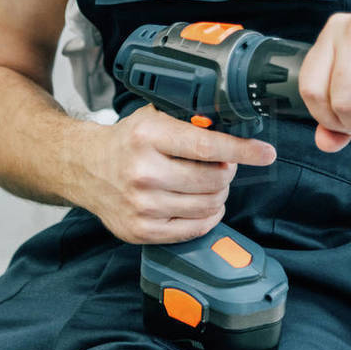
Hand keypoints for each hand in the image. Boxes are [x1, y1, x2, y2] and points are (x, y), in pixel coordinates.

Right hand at [78, 103, 276, 244]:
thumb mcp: (154, 118)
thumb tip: (233, 129)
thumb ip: (190, 122)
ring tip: (210, 183)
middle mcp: (143, 172)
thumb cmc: (126, 141)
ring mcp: (141, 206)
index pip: (208, 146)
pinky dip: (208, 216)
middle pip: (213, 180)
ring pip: (208, 206)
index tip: (266, 153)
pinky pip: (193, 229)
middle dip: (228, 171)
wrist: (84, 167)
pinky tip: (204, 204)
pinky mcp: (140, 231)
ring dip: (219, 194)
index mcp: (148, 137)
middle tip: (223, 165)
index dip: (243, 151)